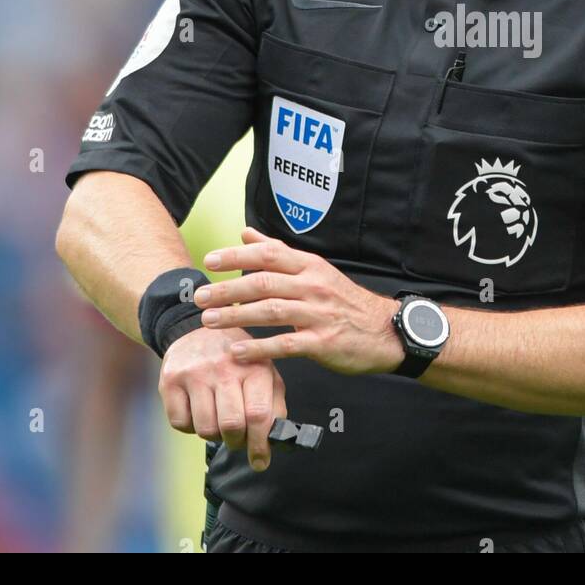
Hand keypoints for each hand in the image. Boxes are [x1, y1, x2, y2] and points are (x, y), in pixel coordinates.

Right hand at [157, 324, 286, 470]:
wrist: (196, 330)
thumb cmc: (237, 360)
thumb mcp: (264, 372)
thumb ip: (274, 404)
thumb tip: (277, 440)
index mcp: (254, 367)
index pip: (258, 414)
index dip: (260, 445)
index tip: (260, 461)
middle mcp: (224, 368)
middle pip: (231, 425)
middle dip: (236, 443)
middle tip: (237, 441)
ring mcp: (195, 373)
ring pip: (205, 429)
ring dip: (213, 434)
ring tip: (218, 420)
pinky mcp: (171, 380)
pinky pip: (180, 423)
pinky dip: (190, 426)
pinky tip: (197, 410)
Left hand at [195, 227, 404, 376]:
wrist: (384, 330)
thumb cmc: (344, 301)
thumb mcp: (315, 270)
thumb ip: (279, 253)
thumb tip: (245, 233)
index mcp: (310, 266)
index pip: (269, 254)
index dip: (238, 256)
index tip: (210, 261)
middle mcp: (313, 286)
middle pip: (264, 282)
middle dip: (228, 289)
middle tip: (199, 296)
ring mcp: (318, 314)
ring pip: (271, 310)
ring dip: (236, 315)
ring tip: (209, 321)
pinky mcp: (323, 342)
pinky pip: (285, 344)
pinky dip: (259, 347)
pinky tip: (237, 351)